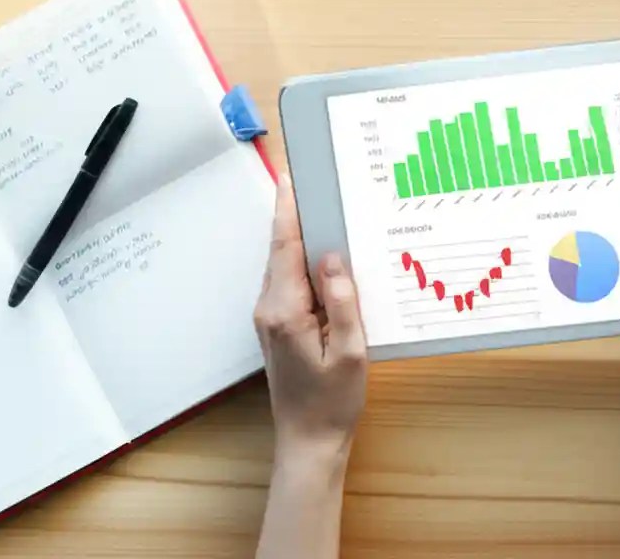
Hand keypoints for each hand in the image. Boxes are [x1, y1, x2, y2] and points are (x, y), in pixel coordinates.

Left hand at [253, 174, 367, 460]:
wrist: (307, 442)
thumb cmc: (332, 403)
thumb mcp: (350, 353)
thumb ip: (342, 302)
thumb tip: (331, 258)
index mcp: (285, 311)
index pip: (285, 248)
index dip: (288, 211)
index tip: (290, 177)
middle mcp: (269, 309)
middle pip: (281, 251)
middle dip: (296, 216)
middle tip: (316, 184)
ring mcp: (269, 318)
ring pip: (284, 266)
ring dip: (300, 239)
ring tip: (324, 211)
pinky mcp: (277, 326)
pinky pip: (290, 283)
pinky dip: (304, 264)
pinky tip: (326, 258)